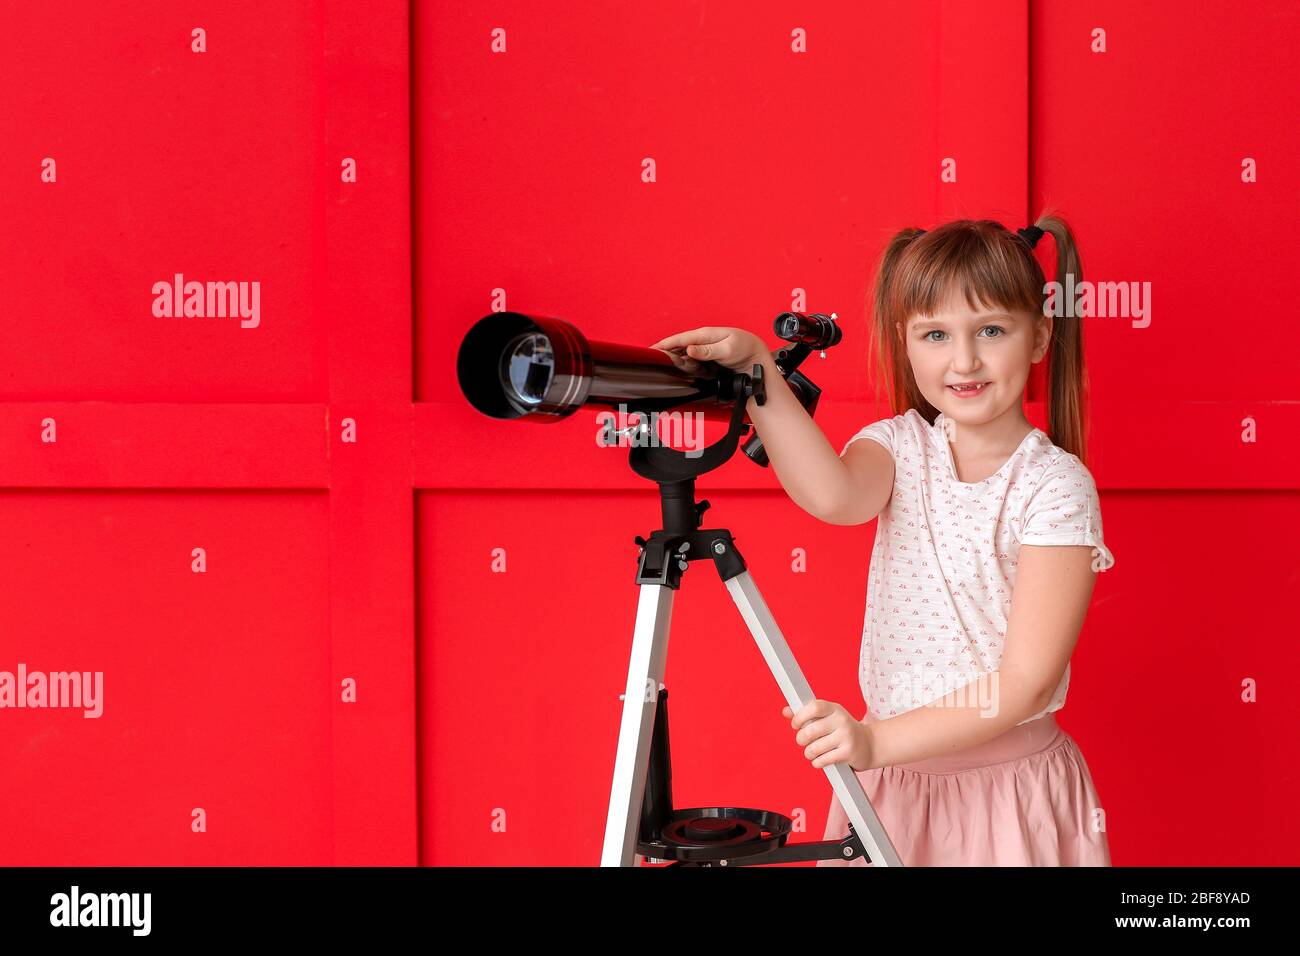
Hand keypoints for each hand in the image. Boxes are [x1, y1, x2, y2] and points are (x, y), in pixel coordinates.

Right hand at [649, 326, 768, 373]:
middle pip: (679, 345)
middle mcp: (703, 340)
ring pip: (683, 353)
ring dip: (674, 358)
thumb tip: (690, 349)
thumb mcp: (727, 349)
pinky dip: (683, 363)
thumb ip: (707, 350)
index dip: (665, 344)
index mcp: (706, 334)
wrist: (755, 357)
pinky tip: (679, 368)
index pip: (681, 339)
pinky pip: (690, 359)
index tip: (653, 349)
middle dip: (666, 351)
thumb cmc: (745, 349)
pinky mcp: (706, 357)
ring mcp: (704, 348)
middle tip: (654, 359)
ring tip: (665, 365)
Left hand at [783, 700, 874, 771]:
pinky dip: (817, 762)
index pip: (814, 707)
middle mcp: (841, 720)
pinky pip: (823, 760)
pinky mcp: (848, 753)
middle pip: (811, 730)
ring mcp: (846, 737)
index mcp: (834, 709)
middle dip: (801, 739)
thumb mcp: (828, 717)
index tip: (796, 724)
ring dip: (809, 753)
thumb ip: (806, 714)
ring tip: (812, 752)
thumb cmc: (843, 730)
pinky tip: (820, 760)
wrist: (870, 745)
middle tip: (802, 741)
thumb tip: (786, 711)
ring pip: (815, 748)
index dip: (800, 716)